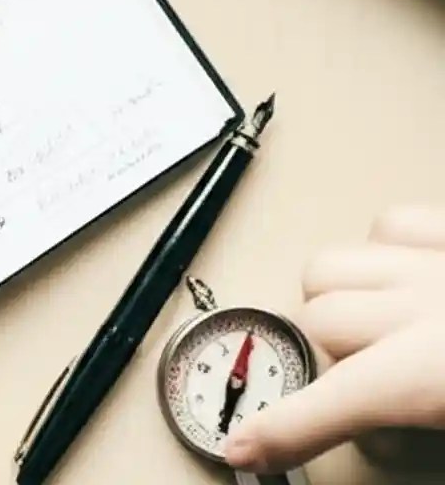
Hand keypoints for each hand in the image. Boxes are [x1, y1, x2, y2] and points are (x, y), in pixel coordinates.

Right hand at [225, 205, 444, 473]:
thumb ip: (414, 426)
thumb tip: (382, 435)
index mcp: (433, 366)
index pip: (331, 401)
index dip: (279, 429)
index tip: (244, 446)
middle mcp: (428, 300)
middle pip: (316, 318)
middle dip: (318, 355)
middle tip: (346, 386)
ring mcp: (438, 257)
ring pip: (335, 260)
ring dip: (338, 294)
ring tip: (368, 324)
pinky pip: (393, 223)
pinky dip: (383, 250)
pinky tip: (399, 274)